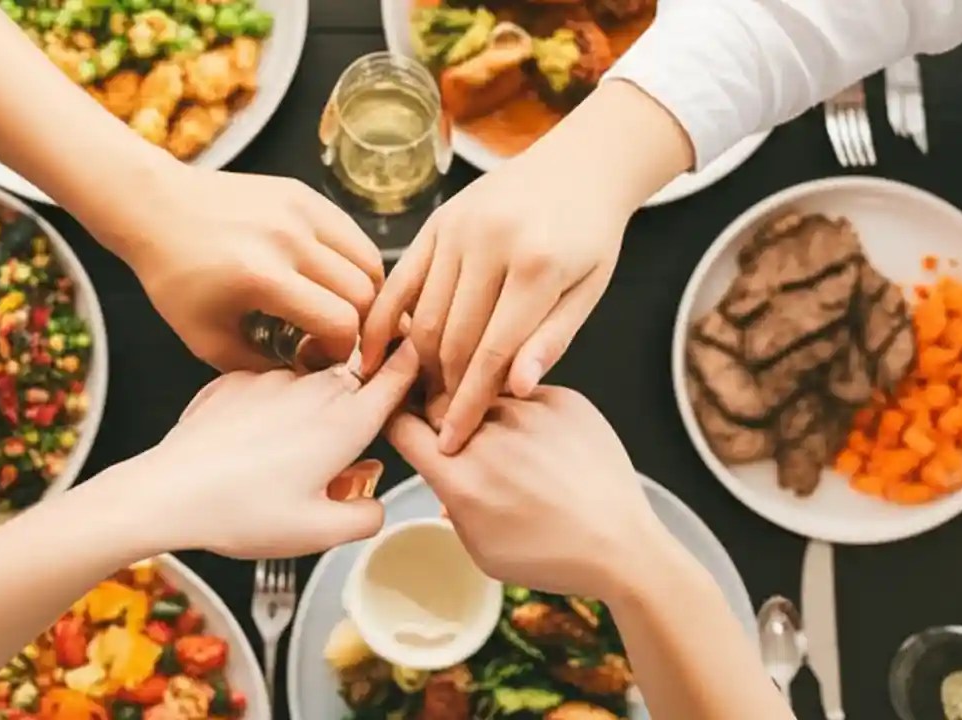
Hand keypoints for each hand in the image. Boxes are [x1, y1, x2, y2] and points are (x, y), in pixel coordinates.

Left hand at [98, 158, 383, 369]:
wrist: (155, 207)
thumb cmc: (175, 277)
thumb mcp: (206, 339)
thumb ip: (260, 365)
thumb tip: (308, 374)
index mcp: (262, 277)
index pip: (340, 322)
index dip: (342, 351)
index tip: (321, 357)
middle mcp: (288, 239)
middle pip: (364, 293)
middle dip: (359, 325)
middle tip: (335, 337)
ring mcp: (300, 210)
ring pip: (369, 261)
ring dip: (365, 293)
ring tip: (341, 308)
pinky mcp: (304, 193)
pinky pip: (354, 234)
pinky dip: (355, 262)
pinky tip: (334, 278)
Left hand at [118, 341, 419, 558]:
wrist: (168, 492)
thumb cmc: (243, 513)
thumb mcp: (319, 534)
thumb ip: (366, 517)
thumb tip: (375, 503)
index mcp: (345, 421)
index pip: (397, 375)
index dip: (413, 367)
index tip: (421, 360)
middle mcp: (314, 389)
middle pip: (354, 383)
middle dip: (356, 411)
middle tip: (339, 457)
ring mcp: (271, 380)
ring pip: (309, 390)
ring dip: (309, 416)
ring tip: (283, 466)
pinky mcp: (234, 381)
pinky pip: (267, 394)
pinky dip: (269, 416)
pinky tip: (248, 453)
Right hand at [360, 115, 624, 454]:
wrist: (580, 163)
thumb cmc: (591, 235)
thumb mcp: (590, 290)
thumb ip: (551, 340)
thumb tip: (516, 390)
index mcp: (536, 265)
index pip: (492, 352)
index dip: (470, 403)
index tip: (456, 439)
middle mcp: (490, 244)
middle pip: (451, 339)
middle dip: (443, 390)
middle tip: (441, 423)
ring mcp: (457, 230)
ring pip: (422, 315)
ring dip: (418, 364)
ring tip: (423, 397)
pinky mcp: (435, 223)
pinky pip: (399, 281)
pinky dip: (381, 319)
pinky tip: (371, 354)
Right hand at [386, 386, 667, 596]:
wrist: (621, 545)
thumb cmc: (550, 556)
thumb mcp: (480, 548)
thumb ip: (451, 504)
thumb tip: (441, 477)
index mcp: (458, 476)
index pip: (399, 424)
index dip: (393, 420)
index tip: (398, 422)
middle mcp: (487, 435)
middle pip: (437, 401)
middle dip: (434, 413)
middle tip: (452, 432)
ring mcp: (527, 410)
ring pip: (482, 393)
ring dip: (480, 410)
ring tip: (507, 444)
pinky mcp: (563, 399)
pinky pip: (525, 393)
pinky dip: (523, 411)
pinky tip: (541, 444)